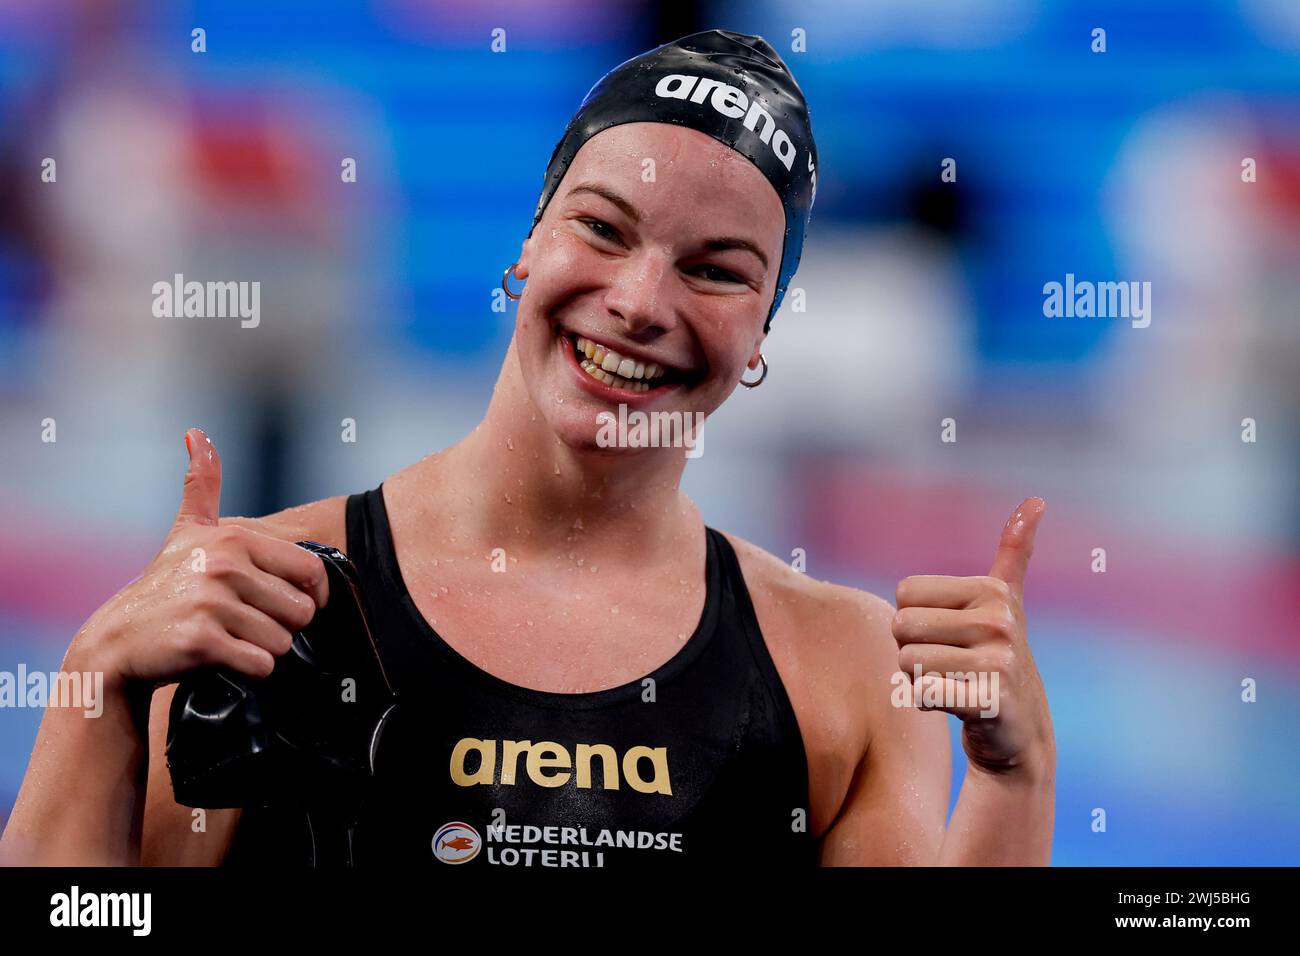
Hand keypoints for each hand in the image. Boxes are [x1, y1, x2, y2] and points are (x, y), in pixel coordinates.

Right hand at [69, 427, 328, 690]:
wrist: (117, 642)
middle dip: (283, 626)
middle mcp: (224, 565)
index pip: (313, 571)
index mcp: (234, 539)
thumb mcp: (186, 531)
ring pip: (283, 641)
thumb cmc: (165, 587)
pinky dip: (250, 669)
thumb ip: (201, 484)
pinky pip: (261, 664)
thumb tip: (197, 432)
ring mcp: (212, 603)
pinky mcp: (202, 640)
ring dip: (264, 650)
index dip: (311, 595)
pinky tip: (223, 657)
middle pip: (301, 611)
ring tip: (232, 638)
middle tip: (248, 624)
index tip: (288, 604)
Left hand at [891, 497, 1052, 775]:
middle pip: (901, 626)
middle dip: (911, 649)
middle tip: (946, 664)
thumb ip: (1016, 552)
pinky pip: (921, 692)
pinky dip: (925, 702)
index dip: (915, 618)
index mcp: (992, 591)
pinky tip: (953, 706)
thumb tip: (1037, 500)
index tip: (949, 634)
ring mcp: (997, 661)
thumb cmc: (996, 658)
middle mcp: (999, 621)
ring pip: (907, 661)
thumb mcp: (1006, 602)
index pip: (905, 593)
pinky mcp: (989, 700)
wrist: (1019, 731)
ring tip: (951, 684)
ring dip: (917, 678)